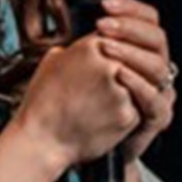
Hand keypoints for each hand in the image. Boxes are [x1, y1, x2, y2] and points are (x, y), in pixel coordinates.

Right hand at [12, 31, 142, 170]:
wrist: (42, 140)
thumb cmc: (43, 103)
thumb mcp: (52, 62)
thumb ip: (76, 49)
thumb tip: (87, 47)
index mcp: (91, 46)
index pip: (118, 40)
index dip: (113, 56)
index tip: (105, 69)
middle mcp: (110, 64)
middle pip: (132, 61)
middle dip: (123, 74)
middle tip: (105, 90)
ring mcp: (122, 90)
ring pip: (139, 85)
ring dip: (127, 92)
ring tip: (101, 105)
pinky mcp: (128, 114)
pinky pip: (138, 108)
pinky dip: (125, 113)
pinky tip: (104, 119)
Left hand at [91, 0, 176, 165]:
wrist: (76, 143)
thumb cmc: (77, 103)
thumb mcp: (78, 65)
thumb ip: (84, 43)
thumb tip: (72, 15)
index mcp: (139, 52)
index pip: (148, 20)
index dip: (130, 9)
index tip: (104, 4)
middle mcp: (154, 69)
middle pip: (157, 38)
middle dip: (130, 27)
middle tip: (102, 25)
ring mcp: (158, 93)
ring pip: (159, 66)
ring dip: (132, 53)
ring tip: (105, 47)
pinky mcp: (156, 117)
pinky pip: (155, 99)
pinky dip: (138, 85)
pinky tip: (119, 74)